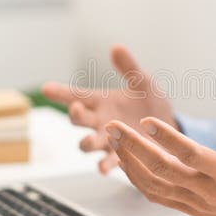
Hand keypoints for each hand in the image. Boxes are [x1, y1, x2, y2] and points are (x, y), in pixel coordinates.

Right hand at [42, 45, 176, 173]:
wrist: (168, 129)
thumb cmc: (151, 104)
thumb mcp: (143, 82)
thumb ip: (129, 67)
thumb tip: (116, 47)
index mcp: (102, 101)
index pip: (76, 95)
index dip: (61, 92)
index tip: (46, 88)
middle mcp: (100, 121)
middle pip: (79, 120)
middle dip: (75, 116)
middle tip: (76, 110)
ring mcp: (109, 141)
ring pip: (89, 143)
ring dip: (87, 142)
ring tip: (86, 141)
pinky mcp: (123, 156)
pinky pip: (110, 162)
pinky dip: (105, 165)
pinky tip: (104, 168)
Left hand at [105, 96, 215, 215]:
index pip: (191, 156)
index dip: (167, 139)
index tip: (146, 121)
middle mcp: (209, 191)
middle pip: (162, 171)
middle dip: (133, 148)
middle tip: (111, 127)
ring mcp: (197, 203)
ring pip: (154, 186)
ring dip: (129, 163)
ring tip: (113, 139)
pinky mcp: (191, 208)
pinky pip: (158, 196)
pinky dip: (137, 180)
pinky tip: (126, 161)